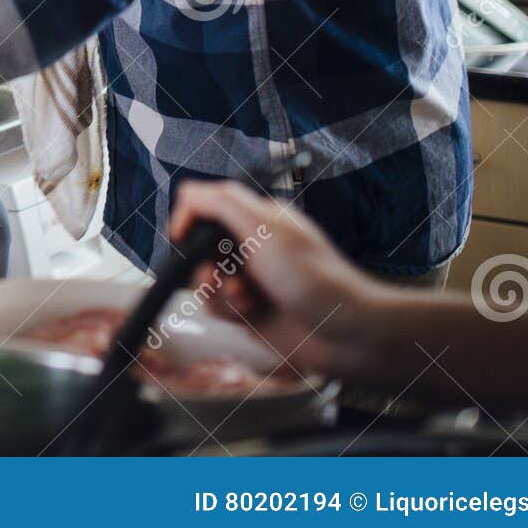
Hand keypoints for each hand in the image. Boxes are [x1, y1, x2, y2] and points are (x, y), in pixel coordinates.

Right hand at [169, 181, 386, 379]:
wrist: (346, 334)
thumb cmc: (314, 278)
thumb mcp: (263, 229)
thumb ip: (220, 204)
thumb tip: (185, 193)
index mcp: (258, 216)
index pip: (206, 204)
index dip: (189, 219)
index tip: (182, 237)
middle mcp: (252, 244)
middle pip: (199, 244)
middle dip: (202, 261)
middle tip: (221, 272)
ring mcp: (250, 278)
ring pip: (203, 277)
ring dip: (217, 289)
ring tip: (245, 297)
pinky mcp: (248, 310)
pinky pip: (216, 305)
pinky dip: (226, 308)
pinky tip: (250, 311)